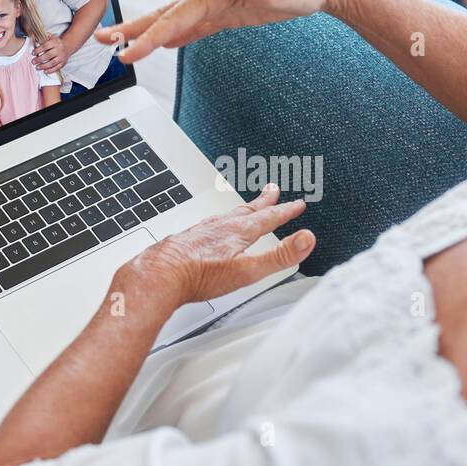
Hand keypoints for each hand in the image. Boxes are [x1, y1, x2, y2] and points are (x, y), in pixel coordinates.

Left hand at [32, 34, 68, 73]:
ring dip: (44, 66)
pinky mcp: (63, 62)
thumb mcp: (51, 37)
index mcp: (55, 43)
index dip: (38, 50)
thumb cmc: (56, 43)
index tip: (33, 53)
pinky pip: (57, 67)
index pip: (45, 46)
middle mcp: (59, 50)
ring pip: (52, 63)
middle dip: (39, 59)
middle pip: (48, 55)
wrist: (67, 46)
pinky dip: (51, 70)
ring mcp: (62, 57)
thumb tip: (36, 39)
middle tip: (33, 62)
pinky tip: (45, 71)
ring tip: (37, 67)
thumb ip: (44, 38)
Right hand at [94, 0, 334, 62]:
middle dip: (133, 31)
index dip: (146, 39)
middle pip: (163, 16)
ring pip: (174, 21)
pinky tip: (170, 43)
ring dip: (149, 32)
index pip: (171, 20)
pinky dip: (178, 35)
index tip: (124, 54)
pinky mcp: (228, 13)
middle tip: (102, 40)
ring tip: (124, 43)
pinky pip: (196, 27)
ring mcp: (217, 4)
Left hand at [119, 184, 314, 306]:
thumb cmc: (200, 275)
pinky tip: (213, 229)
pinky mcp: (186, 240)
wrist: (159, 276)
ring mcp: (202, 231)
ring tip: (246, 208)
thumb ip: (279, 256)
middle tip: (273, 189)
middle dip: (264, 201)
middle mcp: (221, 227)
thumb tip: (307, 239)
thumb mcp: (248, 270)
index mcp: (239, 233)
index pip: (269, 218)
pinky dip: (219, 222)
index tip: (298, 204)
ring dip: (242, 210)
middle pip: (248, 210)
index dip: (285, 211)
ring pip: (227, 216)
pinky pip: (209, 224)